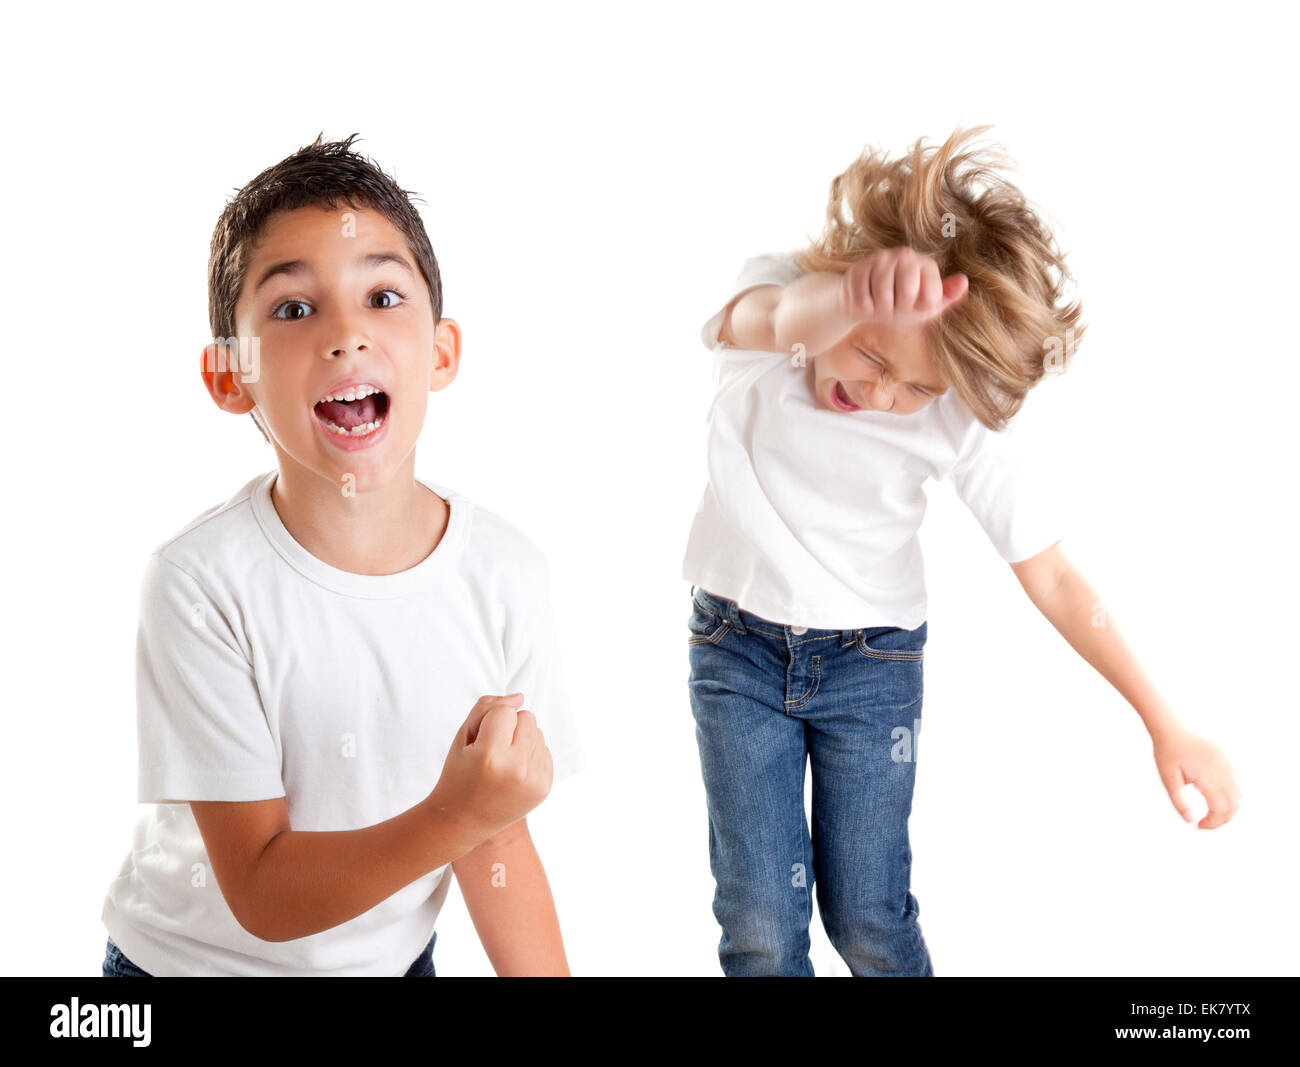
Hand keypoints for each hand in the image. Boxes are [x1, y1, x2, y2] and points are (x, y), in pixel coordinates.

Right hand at [430, 693, 553, 843]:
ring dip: (521, 740)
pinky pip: (545, 751)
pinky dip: (530, 755)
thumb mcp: (462, 737)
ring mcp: (533, 780)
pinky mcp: (544, 788)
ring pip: (538, 732)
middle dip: (510, 727)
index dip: (489, 720)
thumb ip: (487, 708)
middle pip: (527, 717)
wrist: (464, 821)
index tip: (479, 740)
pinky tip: (513, 772)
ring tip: (502, 761)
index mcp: (490, 755)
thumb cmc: (459, 774)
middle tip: (491, 749)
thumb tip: (520, 697)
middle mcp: (515, 768)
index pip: (505, 711)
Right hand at [839, 247, 967, 330]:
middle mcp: (905, 255)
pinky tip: (866, 301)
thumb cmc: (900, 305)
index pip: (930, 296)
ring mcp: (880, 259)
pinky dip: (864, 308)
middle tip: (895, 306)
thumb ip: (947, 297)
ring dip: (881, 309)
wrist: (865, 305)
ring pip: (883, 296)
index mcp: (926, 264)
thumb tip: (964, 281)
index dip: (921, 308)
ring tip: (880, 304)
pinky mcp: (858, 269)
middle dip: (899, 308)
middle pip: (907, 292)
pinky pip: (863, 299)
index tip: (915, 305)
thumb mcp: (926, 307)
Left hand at [1152, 725, 1242, 828]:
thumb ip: (1178, 800)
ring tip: (1210, 813)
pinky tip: (1214, 799)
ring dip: (1228, 809)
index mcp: (1208, 776)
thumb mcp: (1168, 778)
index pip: (1221, 809)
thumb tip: (1190, 821)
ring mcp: (1226, 764)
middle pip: (1234, 805)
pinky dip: (1230, 797)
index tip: (1199, 826)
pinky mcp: (1226, 760)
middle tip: (1205, 823)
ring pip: (1238, 796)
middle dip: (1222, 819)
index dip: (1213, 823)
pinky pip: (1235, 784)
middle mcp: (1222, 770)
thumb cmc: (1167, 753)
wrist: (1171, 729)